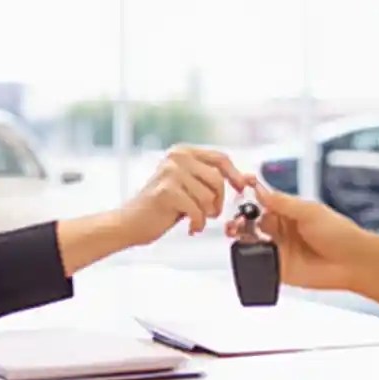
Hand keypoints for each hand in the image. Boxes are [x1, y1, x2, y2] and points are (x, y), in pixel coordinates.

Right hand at [120, 145, 255, 243]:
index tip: (242, 188)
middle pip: (217, 179)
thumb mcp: (189, 187)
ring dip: (206, 214)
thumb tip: (247, 179)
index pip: (219, 158)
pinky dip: (198, 223)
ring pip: (208, 196)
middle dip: (218, 201)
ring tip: (195, 219)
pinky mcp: (166, 191)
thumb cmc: (162, 207)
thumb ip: (210, 180)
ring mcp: (170, 173)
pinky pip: (197, 210)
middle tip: (210, 213)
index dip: (235, 175)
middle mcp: (176, 158)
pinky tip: (190, 227)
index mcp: (183, 152)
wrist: (131, 223)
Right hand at [225, 184, 374, 290]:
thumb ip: (284, 203)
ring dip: (241, 237)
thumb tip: (260, 191)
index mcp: (289, 212)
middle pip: (253, 222)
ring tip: (236, 234)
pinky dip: (249, 259)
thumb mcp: (310, 212)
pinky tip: (246, 252)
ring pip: (252, 242)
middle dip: (242, 219)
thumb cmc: (339, 233)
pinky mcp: (279, 270)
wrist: (352, 262)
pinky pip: (258, 264)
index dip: (250, 199)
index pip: (263, 203)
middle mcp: (282, 230)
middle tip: (238, 221)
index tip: (238, 193)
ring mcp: (280, 250)